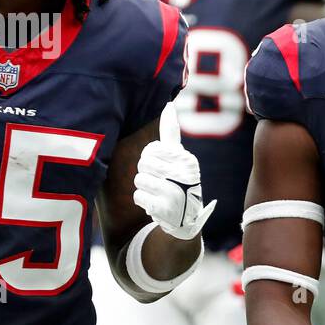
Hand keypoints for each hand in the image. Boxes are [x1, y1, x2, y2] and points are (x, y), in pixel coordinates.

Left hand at [133, 101, 216, 239]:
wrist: (186, 220)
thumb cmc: (178, 182)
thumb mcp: (179, 158)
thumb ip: (171, 133)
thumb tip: (168, 104)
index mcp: (186, 159)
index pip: (152, 150)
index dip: (152, 160)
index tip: (163, 169)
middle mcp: (183, 173)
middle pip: (143, 164)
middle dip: (146, 174)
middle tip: (160, 183)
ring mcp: (175, 191)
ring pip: (139, 180)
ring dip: (144, 189)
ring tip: (159, 194)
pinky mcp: (165, 208)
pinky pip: (138, 196)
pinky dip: (143, 202)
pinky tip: (156, 205)